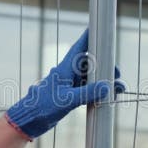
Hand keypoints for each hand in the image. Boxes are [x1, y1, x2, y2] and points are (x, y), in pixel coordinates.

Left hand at [5, 29, 124, 139]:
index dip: (89, 37)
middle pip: (90, 64)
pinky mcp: (70, 96)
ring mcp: (69, 85)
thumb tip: (107, 86)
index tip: (99, 28)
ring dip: (103, 82)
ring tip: (118, 88)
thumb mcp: (67, 100)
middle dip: (105, 67)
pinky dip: (98, 92)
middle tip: (116, 74)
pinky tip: (108, 98)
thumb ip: (87, 93)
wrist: (29, 120)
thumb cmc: (43, 106)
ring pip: (90, 78)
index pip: (80, 48)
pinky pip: (87, 90)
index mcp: (65, 69)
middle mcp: (68, 74)